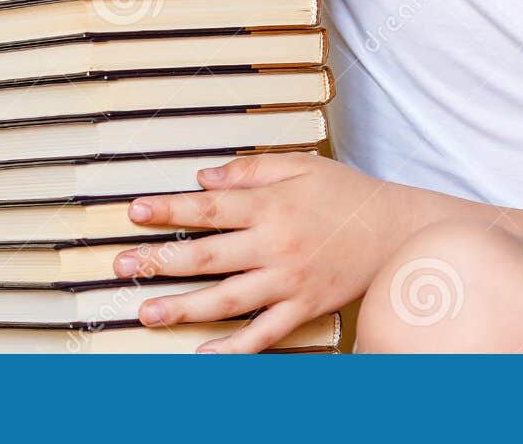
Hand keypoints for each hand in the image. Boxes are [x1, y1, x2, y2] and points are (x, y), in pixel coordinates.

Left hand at [116, 151, 423, 352]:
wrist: (399, 233)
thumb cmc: (349, 196)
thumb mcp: (301, 165)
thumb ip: (251, 169)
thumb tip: (205, 176)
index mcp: (271, 205)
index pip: (209, 207)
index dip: (169, 209)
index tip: (135, 211)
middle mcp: (275, 244)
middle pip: (207, 254)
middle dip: (160, 260)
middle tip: (122, 265)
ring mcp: (288, 281)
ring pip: (226, 297)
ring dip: (184, 306)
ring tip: (148, 313)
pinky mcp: (303, 308)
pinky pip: (263, 334)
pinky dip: (234, 349)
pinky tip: (204, 356)